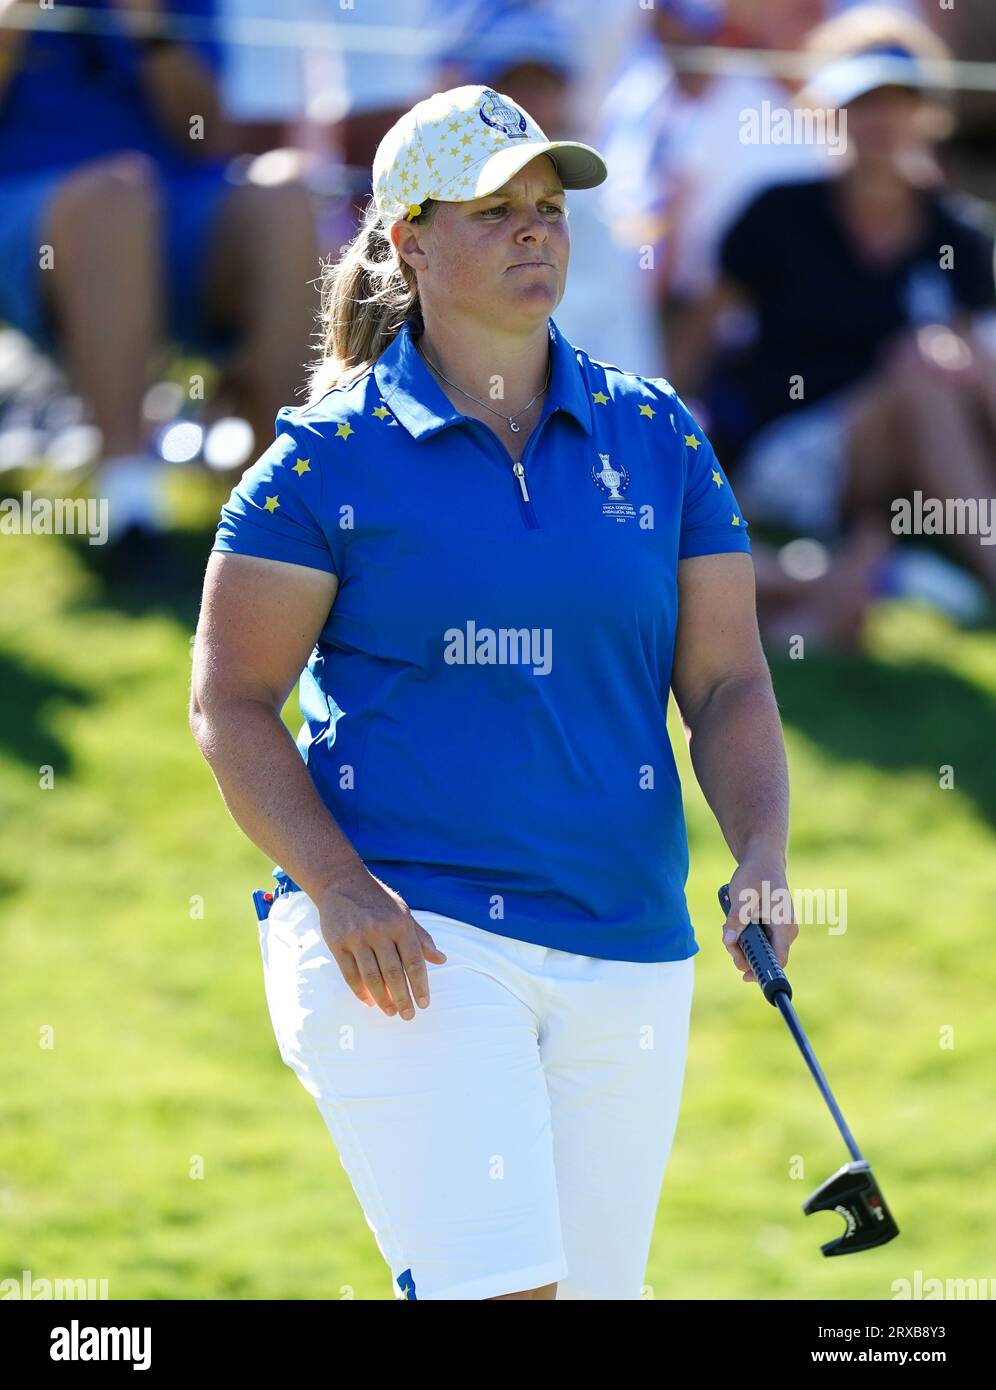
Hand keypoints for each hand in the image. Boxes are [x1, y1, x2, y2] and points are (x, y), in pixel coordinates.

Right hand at [316, 869, 446, 1019]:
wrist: (341, 882)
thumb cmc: (377, 900)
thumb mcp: (403, 913)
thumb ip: (421, 938)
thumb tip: (441, 960)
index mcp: (400, 924)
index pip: (414, 961)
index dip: (420, 985)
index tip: (424, 1004)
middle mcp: (379, 931)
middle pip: (394, 973)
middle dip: (403, 998)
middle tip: (408, 1015)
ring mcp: (357, 937)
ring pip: (372, 977)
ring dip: (382, 999)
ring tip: (391, 1012)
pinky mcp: (338, 943)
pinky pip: (350, 974)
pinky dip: (360, 991)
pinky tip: (369, 1001)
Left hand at [722, 855, 797, 983]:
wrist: (763, 859)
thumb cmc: (756, 875)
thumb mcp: (743, 897)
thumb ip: (736, 920)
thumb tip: (728, 941)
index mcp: (784, 925)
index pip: (778, 959)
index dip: (763, 971)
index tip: (745, 977)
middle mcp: (786, 930)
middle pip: (765, 956)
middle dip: (743, 952)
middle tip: (727, 940)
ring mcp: (781, 928)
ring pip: (760, 948)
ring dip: (742, 943)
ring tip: (728, 926)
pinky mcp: (773, 925)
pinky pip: (760, 940)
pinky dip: (745, 936)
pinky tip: (735, 924)